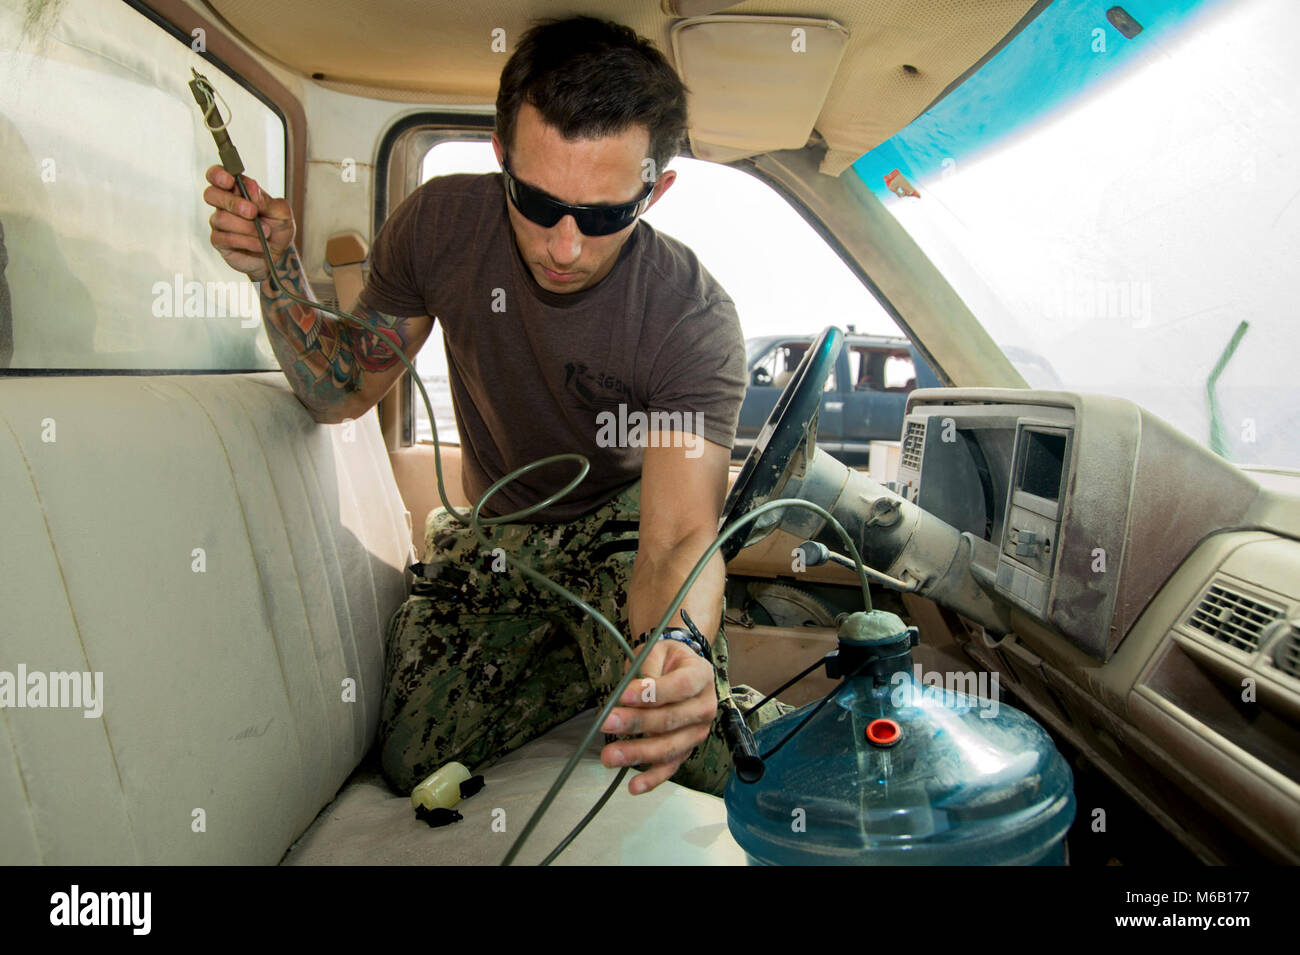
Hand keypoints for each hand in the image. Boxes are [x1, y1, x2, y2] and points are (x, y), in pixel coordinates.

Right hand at [202, 165, 294, 282]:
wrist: (279, 254)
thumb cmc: (278, 228)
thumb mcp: (281, 212)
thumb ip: (266, 199)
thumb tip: (251, 187)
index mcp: (237, 190)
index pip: (217, 175)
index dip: (218, 175)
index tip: (230, 181)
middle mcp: (224, 204)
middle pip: (211, 194)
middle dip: (232, 202)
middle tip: (253, 212)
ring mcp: (219, 223)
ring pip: (221, 218)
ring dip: (247, 227)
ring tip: (266, 232)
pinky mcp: (219, 242)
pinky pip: (225, 239)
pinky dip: (246, 241)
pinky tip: (259, 244)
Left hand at [600, 637, 716, 794]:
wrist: (681, 672)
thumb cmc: (667, 661)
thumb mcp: (657, 652)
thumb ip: (647, 669)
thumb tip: (632, 694)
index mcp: (701, 676)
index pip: (680, 686)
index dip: (652, 692)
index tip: (624, 695)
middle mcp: (705, 706)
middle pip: (671, 719)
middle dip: (637, 723)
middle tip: (607, 723)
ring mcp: (697, 731)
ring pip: (669, 747)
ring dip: (638, 753)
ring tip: (610, 755)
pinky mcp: (686, 749)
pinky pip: (670, 767)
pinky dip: (652, 778)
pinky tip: (634, 786)